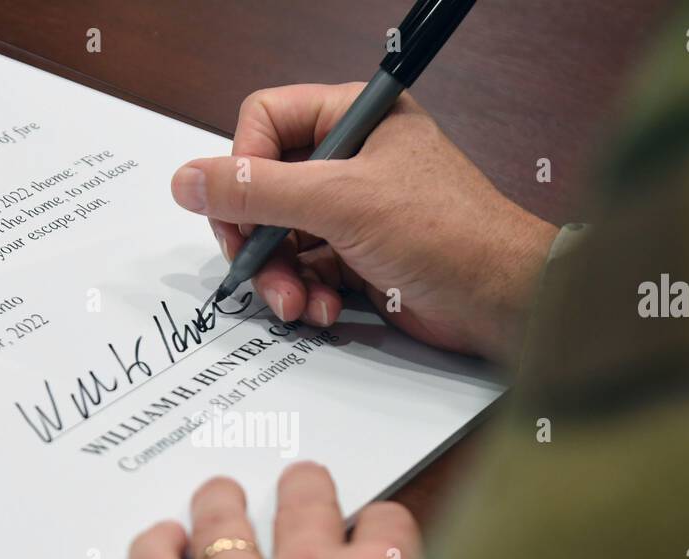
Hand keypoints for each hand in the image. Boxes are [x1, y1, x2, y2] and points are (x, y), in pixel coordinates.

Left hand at [126, 462, 422, 558]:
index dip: (373, 528)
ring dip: (221, 504)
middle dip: (301, 491)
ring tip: (220, 503)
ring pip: (223, 514)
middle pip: (304, 495)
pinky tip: (162, 546)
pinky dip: (153, 547)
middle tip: (295, 499)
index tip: (365, 539)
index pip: (384, 520)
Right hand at [171, 83, 557, 363]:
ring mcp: (354, 210)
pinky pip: (304, 271)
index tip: (237, 211)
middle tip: (253, 266)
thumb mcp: (339, 202)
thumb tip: (188, 181)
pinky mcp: (358, 258)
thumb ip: (257, 191)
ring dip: (279, 277)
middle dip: (257, 238)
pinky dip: (304, 295)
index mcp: (354, 117)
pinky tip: (322, 312)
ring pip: (279, 237)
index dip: (242, 166)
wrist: (500, 300)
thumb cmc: (446, 232)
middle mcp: (351, 158)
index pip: (263, 122)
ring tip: (296, 304)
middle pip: (264, 187)